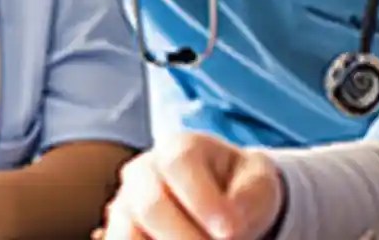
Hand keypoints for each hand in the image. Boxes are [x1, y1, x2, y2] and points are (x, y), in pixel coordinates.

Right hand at [100, 133, 283, 239]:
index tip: (229, 231)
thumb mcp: (258, 184)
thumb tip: (228, 229)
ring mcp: (126, 204)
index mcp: (179, 147)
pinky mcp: (120, 233)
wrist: (224, 200)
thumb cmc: (240, 188)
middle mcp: (143, 172)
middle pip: (151, 205)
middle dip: (186, 237)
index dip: (203, 200)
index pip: (180, 164)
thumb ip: (246, 200)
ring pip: (127, 233)